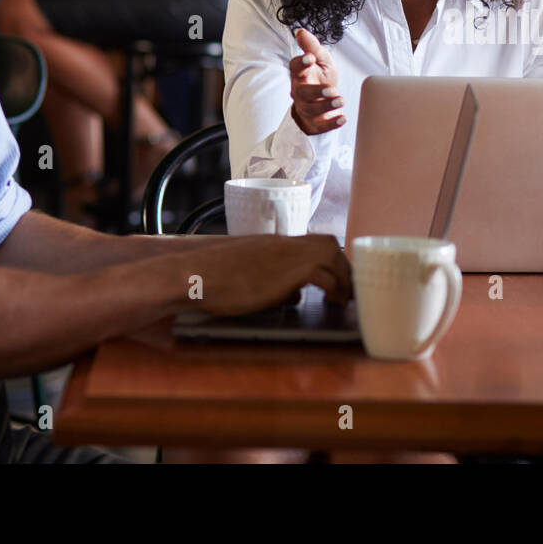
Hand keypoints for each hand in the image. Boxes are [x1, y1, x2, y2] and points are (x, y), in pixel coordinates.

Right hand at [190, 234, 351, 316]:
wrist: (195, 275)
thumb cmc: (215, 279)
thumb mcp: (252, 277)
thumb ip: (277, 282)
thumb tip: (296, 294)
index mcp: (276, 243)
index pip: (315, 242)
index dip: (332, 260)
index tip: (339, 278)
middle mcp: (285, 245)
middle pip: (329, 243)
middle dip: (343, 266)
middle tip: (347, 289)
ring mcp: (286, 255)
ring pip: (331, 253)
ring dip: (343, 276)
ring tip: (343, 297)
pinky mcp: (286, 272)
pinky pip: (323, 273)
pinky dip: (332, 286)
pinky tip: (331, 301)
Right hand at [289, 28, 344, 134]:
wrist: (325, 100)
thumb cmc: (321, 77)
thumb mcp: (322, 60)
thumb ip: (312, 47)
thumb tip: (300, 31)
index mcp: (300, 74)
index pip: (295, 68)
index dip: (301, 63)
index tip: (311, 58)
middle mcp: (299, 92)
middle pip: (301, 92)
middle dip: (316, 91)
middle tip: (332, 89)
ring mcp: (305, 108)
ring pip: (311, 110)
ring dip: (326, 106)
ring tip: (341, 100)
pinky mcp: (314, 123)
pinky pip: (320, 125)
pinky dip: (331, 124)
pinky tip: (342, 119)